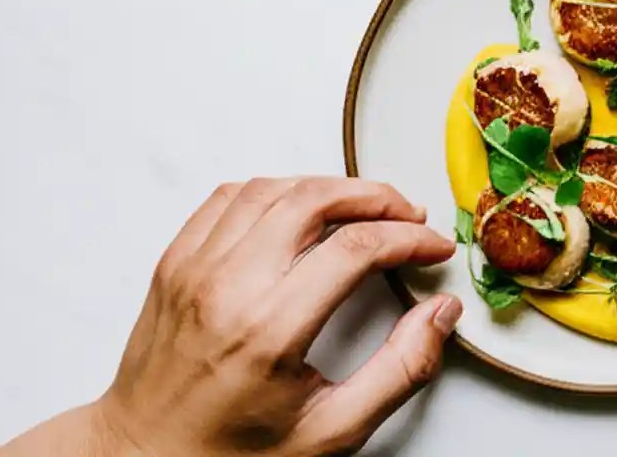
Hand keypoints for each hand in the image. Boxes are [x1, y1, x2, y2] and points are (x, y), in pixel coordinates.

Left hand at [0, 178, 459, 455]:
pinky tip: (300, 207)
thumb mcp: (333, 431)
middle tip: (407, 214)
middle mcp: (227, 287)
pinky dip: (274, 190)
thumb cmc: (232, 452)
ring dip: (327, 186)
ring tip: (363, 205)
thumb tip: (441, 315)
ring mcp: (194, 269)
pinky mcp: (175, 262)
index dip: (408, 239)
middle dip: (374, 197)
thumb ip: (400, 371)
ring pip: (272, 188)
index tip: (433, 246)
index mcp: (269, 331)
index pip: (354, 249)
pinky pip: (228, 197)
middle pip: (313, 200)